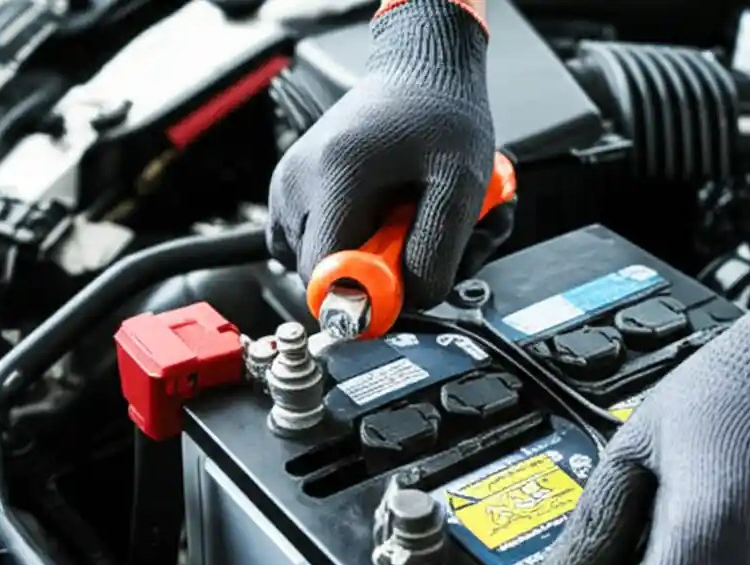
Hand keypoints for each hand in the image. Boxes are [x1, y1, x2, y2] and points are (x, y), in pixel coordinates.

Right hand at [267, 0, 493, 308]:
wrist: (419, 75)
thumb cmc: (441, 119)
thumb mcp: (464, 185)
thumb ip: (437, 252)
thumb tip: (410, 303)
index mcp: (334, 176)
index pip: (325, 277)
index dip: (367, 295)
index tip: (402, 283)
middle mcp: (296, 182)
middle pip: (320, 276)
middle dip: (372, 275)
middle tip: (412, 236)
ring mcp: (285, 186)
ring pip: (315, 264)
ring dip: (362, 260)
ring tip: (397, 221)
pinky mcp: (288, 190)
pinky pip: (310, 245)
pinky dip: (346, 243)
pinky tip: (375, 217)